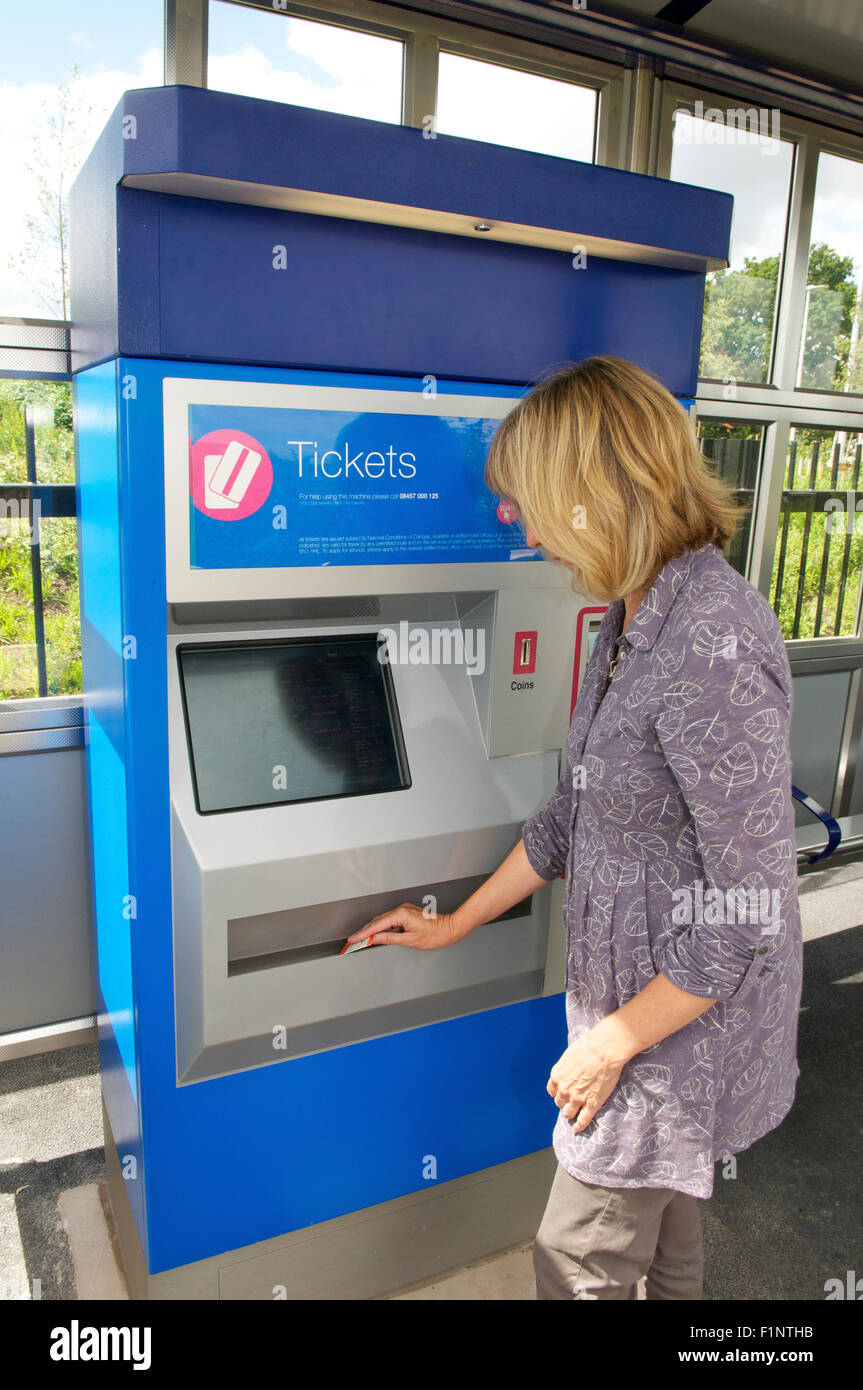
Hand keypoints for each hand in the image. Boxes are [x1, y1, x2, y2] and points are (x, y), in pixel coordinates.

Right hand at [346, 902, 461, 949]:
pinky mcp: (407, 913)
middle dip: (365, 931)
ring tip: (364, 940)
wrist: (450, 929)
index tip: (353, 939)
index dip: (363, 933)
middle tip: (355, 941)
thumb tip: (375, 939)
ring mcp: (404, 910)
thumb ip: (389, 939)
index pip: (377, 925)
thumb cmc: (435, 935)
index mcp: (401, 915)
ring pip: (384, 920)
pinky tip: (379, 935)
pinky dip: (383, 927)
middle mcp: (402, 909)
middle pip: (378, 921)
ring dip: (374, 930)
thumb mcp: (410, 940)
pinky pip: (391, 920)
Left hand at [547, 1028, 628, 1132]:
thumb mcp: (569, 1055)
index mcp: (557, 1076)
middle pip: (560, 1102)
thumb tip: (568, 1070)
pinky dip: (579, 1126)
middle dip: (565, 1102)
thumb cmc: (588, 1047)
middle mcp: (564, 1089)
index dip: (558, 1093)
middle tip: (573, 1100)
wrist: (604, 1050)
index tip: (563, 1093)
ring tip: (575, 1112)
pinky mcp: (591, 1103)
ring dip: (570, 1113)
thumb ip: (566, 1067)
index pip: (552, 1091)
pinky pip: (583, 1120)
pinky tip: (577, 1129)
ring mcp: (577, 1098)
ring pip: (568, 1113)